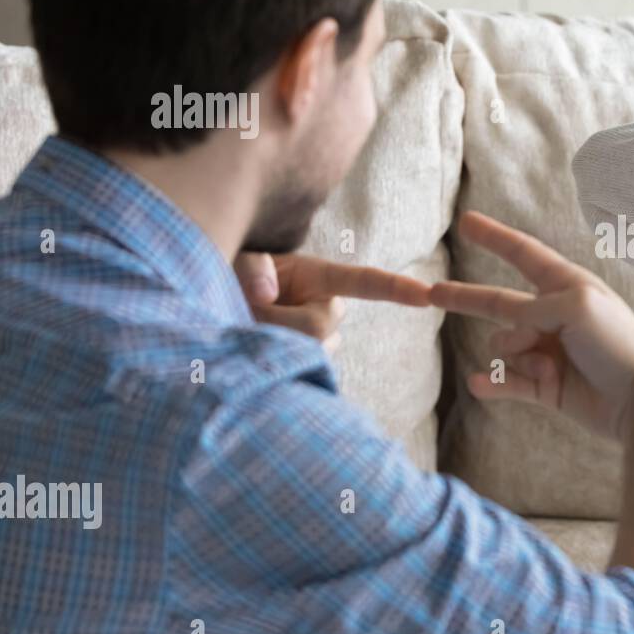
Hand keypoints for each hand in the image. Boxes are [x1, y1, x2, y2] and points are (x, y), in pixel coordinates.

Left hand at [234, 252, 434, 353]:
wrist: (205, 312)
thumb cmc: (223, 276)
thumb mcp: (235, 260)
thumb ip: (250, 269)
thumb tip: (264, 293)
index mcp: (316, 278)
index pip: (364, 283)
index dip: (396, 289)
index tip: (428, 296)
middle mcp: (321, 310)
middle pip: (320, 327)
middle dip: (282, 323)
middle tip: (245, 309)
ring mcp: (311, 342)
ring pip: (306, 353)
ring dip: (272, 342)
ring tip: (240, 327)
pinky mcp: (300, 367)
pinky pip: (297, 373)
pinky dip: (276, 366)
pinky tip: (257, 357)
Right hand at [428, 211, 633, 439]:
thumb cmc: (618, 343)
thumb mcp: (576, 308)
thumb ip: (532, 308)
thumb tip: (504, 332)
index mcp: (566, 287)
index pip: (522, 254)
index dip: (494, 237)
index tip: (465, 221)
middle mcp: (553, 316)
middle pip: (498, 303)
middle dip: (466, 298)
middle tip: (431, 293)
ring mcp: (547, 351)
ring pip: (503, 347)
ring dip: (514, 354)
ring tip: (545, 364)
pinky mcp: (546, 386)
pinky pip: (508, 381)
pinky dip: (495, 383)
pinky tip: (480, 384)